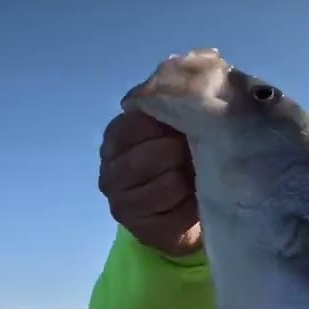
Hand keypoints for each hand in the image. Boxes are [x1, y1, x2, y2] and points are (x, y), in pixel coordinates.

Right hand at [97, 109, 201, 256]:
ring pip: (170, 183)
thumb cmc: (179, 160)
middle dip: (184, 152)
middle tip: (197, 154)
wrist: (181, 211)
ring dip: (192, 178)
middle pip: (156, 153)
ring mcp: (122, 204)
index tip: (187, 128)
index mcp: (115, 138)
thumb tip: (192, 78)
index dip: (171, 123)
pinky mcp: (141, 230)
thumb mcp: (174, 127)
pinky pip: (178, 213)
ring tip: (198, 176)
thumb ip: (174, 104)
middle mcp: (110, 171)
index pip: (141, 120)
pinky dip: (194, 205)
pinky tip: (197, 200)